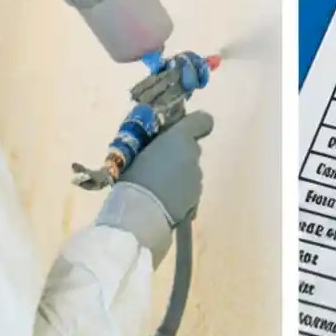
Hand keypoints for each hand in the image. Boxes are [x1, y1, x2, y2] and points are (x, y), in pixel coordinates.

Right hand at [95, 111, 214, 265]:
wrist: (140, 214)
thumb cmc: (133, 177)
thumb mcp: (135, 153)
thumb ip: (153, 146)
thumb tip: (158, 147)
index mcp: (179, 138)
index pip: (202, 121)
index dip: (196, 124)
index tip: (182, 132)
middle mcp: (194, 156)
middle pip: (191, 149)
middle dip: (178, 155)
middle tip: (157, 165)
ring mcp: (197, 179)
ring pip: (190, 171)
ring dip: (178, 176)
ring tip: (157, 188)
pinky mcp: (196, 200)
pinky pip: (189, 191)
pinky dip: (179, 194)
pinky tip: (162, 203)